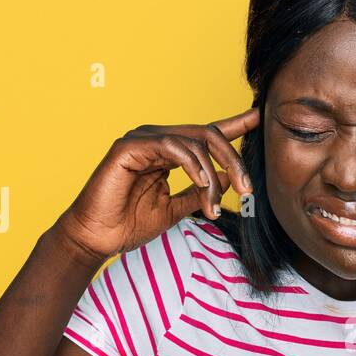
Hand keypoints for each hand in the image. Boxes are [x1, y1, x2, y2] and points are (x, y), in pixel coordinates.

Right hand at [56, 107, 260, 259]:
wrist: (97, 238)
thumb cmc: (129, 224)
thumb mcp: (176, 208)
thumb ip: (200, 192)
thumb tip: (228, 179)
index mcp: (168, 153)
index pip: (205, 135)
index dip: (233, 125)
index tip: (257, 117)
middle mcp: (157, 140)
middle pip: (208, 135)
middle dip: (233, 160)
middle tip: (247, 189)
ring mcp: (143, 140)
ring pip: (194, 141)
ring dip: (212, 174)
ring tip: (214, 203)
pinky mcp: (129, 146)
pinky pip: (171, 146)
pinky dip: (192, 164)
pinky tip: (202, 183)